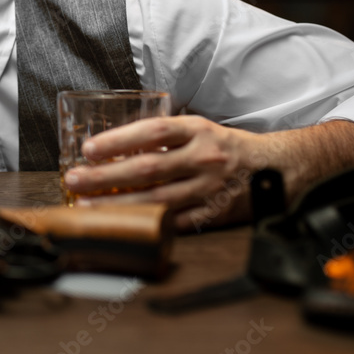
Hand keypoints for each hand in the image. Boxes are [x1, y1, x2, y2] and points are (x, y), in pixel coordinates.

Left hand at [62, 116, 353, 233]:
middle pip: (147, 168)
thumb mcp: (200, 129)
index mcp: (198, 131)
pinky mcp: (213, 215)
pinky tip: (124, 224)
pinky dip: (148, 224)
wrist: (278, 170)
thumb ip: (164, 136)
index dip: (119, 140)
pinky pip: (176, 222)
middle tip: (74, 179)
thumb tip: (116, 143)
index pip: (152, 132)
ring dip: (118, 203)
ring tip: (87, 204)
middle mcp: (203, 158)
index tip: (89, 149)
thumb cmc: (229, 148)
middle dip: (105, 175)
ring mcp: (209, 189)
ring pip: (156, 200)